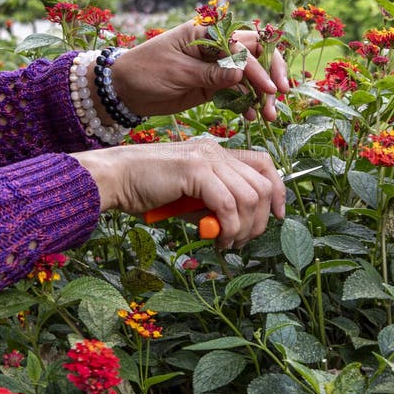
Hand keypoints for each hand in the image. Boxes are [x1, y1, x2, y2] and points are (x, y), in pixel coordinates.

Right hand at [72, 140, 285, 248]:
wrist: (114, 178)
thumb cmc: (146, 190)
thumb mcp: (188, 198)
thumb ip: (213, 207)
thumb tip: (234, 228)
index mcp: (217, 152)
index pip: (264, 164)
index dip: (278, 191)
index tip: (277, 216)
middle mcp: (216, 151)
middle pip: (263, 185)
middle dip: (260, 220)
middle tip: (241, 241)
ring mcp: (207, 158)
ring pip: (250, 197)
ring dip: (244, 228)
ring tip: (226, 243)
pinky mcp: (195, 170)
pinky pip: (228, 205)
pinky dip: (228, 227)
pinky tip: (217, 238)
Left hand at [104, 20, 288, 121]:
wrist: (124, 90)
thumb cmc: (145, 71)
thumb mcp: (177, 71)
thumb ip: (210, 74)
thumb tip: (241, 75)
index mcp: (207, 33)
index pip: (244, 45)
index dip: (260, 66)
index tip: (270, 89)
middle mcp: (217, 47)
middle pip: (256, 55)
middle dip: (271, 74)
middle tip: (279, 96)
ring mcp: (217, 67)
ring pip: (251, 77)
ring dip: (262, 94)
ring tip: (268, 115)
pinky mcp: (214, 86)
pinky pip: (239, 93)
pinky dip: (248, 104)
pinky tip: (253, 117)